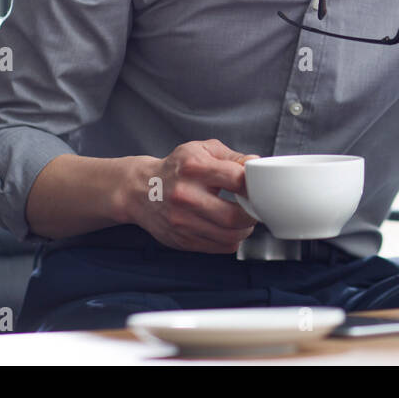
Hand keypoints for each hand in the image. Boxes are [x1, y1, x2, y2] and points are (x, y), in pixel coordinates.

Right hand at [128, 139, 260, 252]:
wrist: (139, 189)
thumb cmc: (176, 168)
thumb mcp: (201, 150)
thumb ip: (232, 156)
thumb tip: (256, 164)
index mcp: (194, 168)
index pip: (237, 180)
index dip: (255, 185)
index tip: (258, 187)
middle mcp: (186, 195)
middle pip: (235, 216)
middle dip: (252, 214)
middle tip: (254, 208)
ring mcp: (182, 221)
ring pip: (229, 236)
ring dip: (245, 230)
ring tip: (243, 219)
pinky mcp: (181, 240)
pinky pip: (219, 247)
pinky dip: (231, 240)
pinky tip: (229, 228)